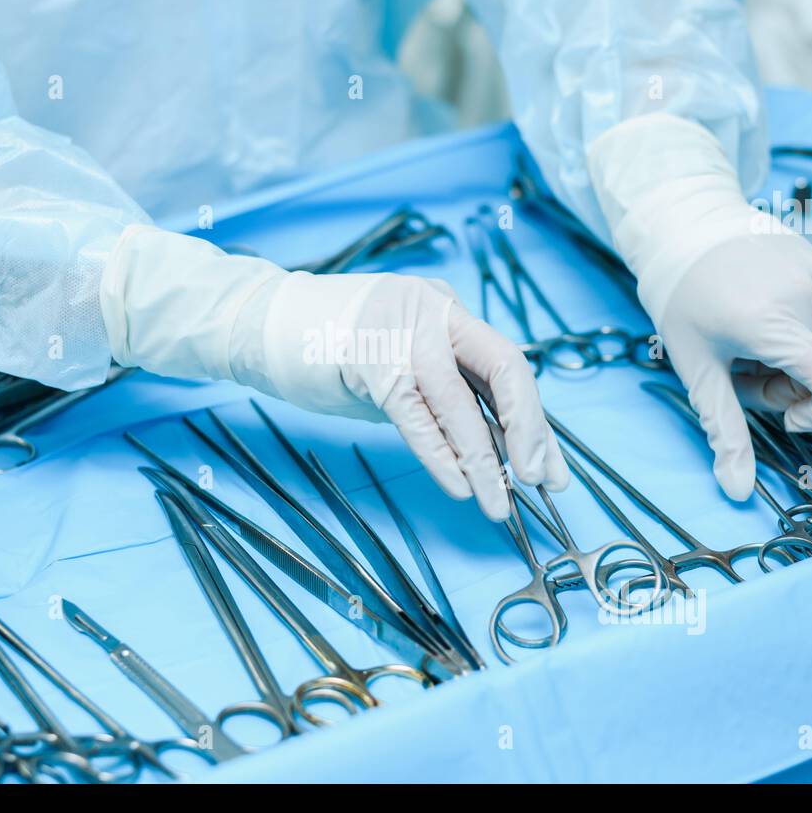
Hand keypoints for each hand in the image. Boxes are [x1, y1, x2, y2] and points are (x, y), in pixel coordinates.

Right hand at [235, 271, 569, 519]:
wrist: (260, 322)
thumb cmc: (329, 347)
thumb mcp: (400, 355)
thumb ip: (444, 384)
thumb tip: (496, 444)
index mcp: (445, 309)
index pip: (507, 364)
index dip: (535, 420)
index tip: (550, 468)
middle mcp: (433, 311)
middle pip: (504, 368)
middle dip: (530, 430)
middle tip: (539, 479)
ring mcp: (400, 333)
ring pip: (460, 402)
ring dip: (484, 460)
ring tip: (498, 503)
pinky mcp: (369, 363)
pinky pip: (416, 416)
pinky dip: (441, 455)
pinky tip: (460, 486)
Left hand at [588, 113, 811, 499]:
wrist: (680, 223)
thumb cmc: (679, 297)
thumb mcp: (696, 368)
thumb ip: (723, 430)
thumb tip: (738, 493)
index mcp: (775, 323)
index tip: (784, 415)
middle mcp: (806, 294)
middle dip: (781, 384)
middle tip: (734, 370)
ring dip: (784, 355)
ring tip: (737, 335)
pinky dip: (790, 325)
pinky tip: (751, 309)